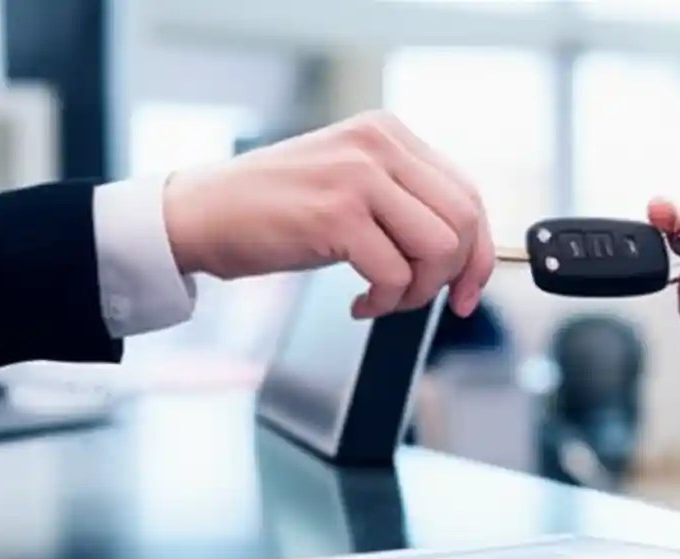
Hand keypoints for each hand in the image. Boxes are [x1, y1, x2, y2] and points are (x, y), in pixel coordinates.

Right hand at [164, 111, 493, 318]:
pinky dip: (385, 303)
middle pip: (463, 221)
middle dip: (454, 275)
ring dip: (417, 291)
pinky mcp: (335, 214)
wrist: (199, 214)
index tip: (469, 290)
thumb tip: (464, 254)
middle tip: (423, 300)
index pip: (467, 193)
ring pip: (438, 248)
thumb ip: (404, 203)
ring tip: (384, 298)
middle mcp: (377, 145)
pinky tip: (358, 304)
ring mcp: (357, 176)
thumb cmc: (273, 208)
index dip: (480, 252)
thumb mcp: (350, 185)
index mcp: (388, 134)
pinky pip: (395, 274)